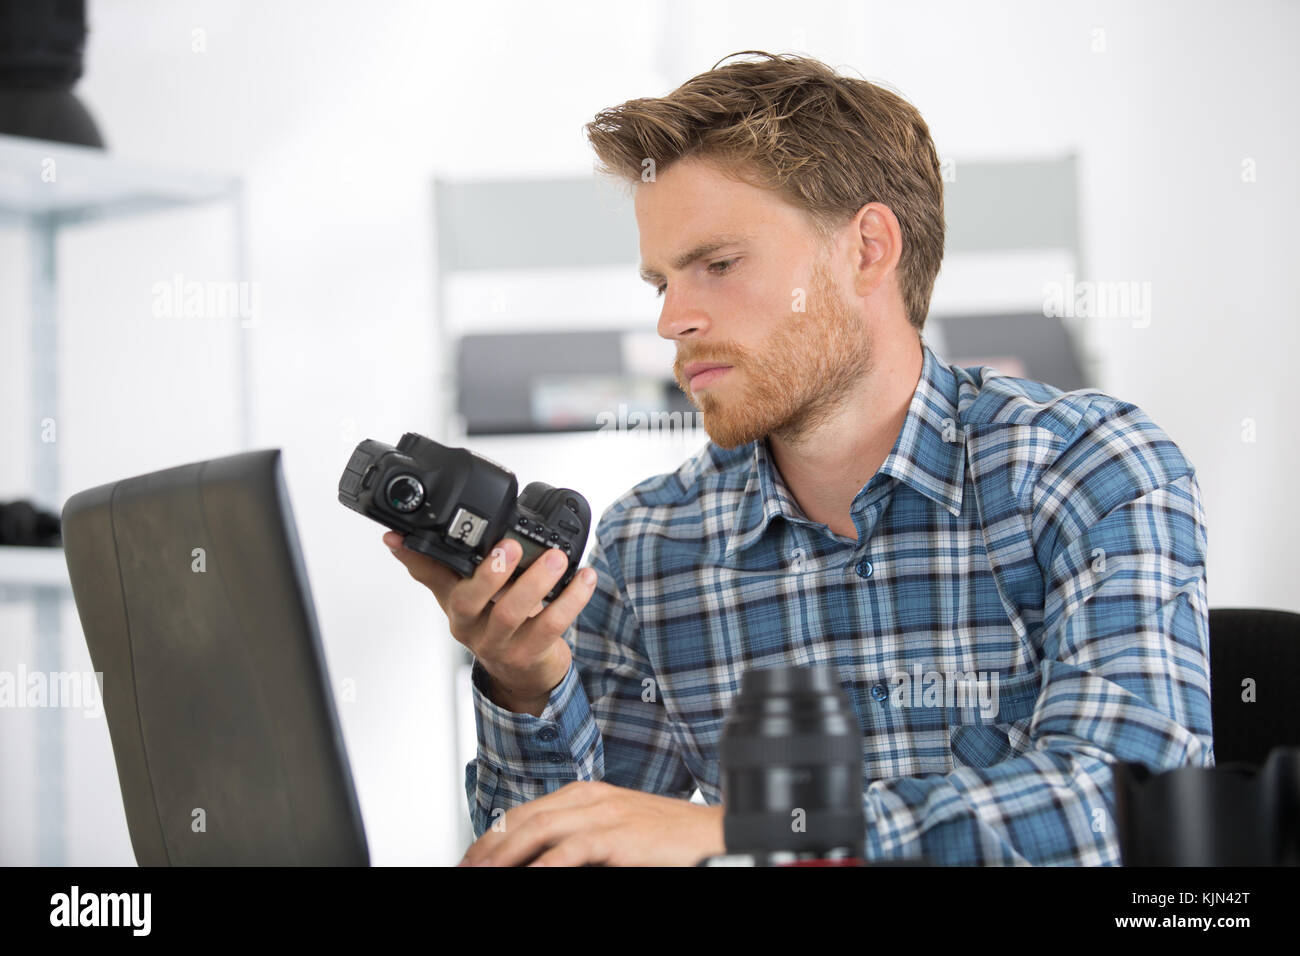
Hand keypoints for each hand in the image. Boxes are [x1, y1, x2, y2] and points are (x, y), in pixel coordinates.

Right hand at [384, 531, 596, 712]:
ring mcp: (500, 643)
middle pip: (472, 599)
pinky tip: (584, 578)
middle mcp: (471, 626)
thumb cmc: (494, 626)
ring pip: (513, 612)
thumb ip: (437, 567)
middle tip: (510, 545)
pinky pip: (552, 626)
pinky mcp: (530, 654)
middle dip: (490, 572)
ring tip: (557, 557)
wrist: (523, 674)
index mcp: (454, 605)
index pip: (433, 577)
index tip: (406, 536)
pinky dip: (571, 600)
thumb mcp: (462, 597)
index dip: (420, 558)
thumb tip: (397, 538)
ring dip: (536, 581)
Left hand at [458, 781, 725, 866]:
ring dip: (504, 855)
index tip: (475, 857)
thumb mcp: (618, 832)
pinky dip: (544, 865)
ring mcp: (606, 814)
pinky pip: (571, 850)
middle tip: (468, 868)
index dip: (494, 835)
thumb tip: (543, 858)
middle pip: (525, 818)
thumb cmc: (671, 839)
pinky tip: (528, 876)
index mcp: (589, 794)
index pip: (527, 811)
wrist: (717, 836)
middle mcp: (592, 799)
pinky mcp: (619, 836)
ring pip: (539, 830)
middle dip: (489, 846)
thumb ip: (581, 839)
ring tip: (484, 873)